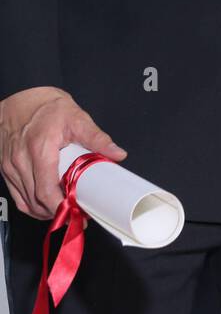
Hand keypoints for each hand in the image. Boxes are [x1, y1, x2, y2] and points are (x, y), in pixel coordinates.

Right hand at [0, 86, 127, 219]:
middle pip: (37, 200)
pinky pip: (18, 197)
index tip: (77, 212)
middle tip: (77, 213)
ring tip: (65, 210)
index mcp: (39, 149)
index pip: (46, 191)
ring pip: (26, 202)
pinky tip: (45, 206)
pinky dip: (32, 205)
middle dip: (58, 212)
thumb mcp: (77, 118)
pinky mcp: (6, 169)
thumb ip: (97, 138)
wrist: (22, 99)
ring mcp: (11, 166)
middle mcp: (21, 160)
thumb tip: (117, 153)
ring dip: (45, 211)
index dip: (61, 207)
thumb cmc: (46, 108)